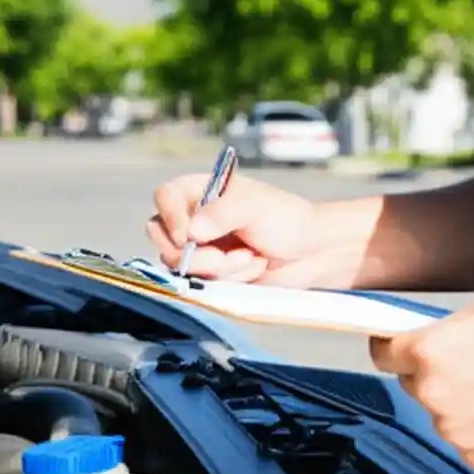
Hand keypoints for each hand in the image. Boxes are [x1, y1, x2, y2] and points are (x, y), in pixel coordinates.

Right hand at [146, 172, 319, 283]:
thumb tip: (191, 231)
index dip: (170, 216)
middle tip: (224, 256)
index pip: (166, 197)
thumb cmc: (287, 219)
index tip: (187, 236)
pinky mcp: (208, 273)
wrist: (312, 253)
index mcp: (201, 191)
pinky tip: (252, 269)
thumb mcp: (258, 206)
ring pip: (180, 264)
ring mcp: (198, 248)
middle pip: (161, 236)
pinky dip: (228, 279)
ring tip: (251, 259)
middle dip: (194, 254)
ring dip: (218, 268)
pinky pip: (200, 282)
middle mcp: (193, 218)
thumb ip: (223, 213)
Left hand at [371, 292, 473, 471]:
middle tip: (467, 366)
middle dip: (430, 375)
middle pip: (412, 384)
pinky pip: (465, 439)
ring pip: (440, 413)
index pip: (383, 354)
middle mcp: (433, 394)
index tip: (395, 348)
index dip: (391, 348)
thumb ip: (444, 329)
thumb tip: (426, 336)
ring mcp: (454, 430)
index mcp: (427, 353)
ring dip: (456, 404)